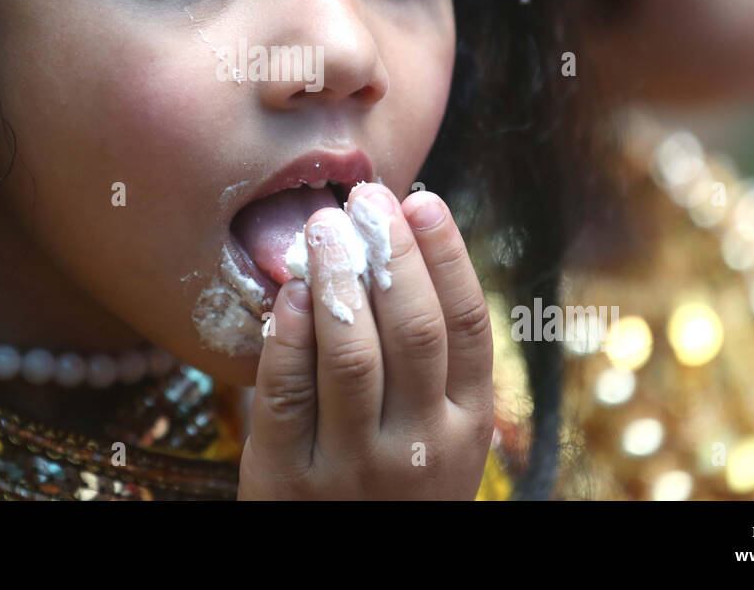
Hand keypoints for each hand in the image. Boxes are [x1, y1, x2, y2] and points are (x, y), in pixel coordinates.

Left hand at [237, 183, 493, 498]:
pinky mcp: (291, 478)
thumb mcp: (434, 437)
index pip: (466, 325)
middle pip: (414, 330)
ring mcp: (356, 465)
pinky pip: (288, 393)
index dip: (447, 257)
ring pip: (352, 356)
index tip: (423, 203)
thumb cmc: (391, 488)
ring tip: (324, 228)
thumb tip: (399, 253)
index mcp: (466, 425)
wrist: (350, 577)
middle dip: (392, 255)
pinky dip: (287, 336)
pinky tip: (288, 293)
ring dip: (338, 281)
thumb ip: (426, 365)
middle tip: (367, 201)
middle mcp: (420, 445)